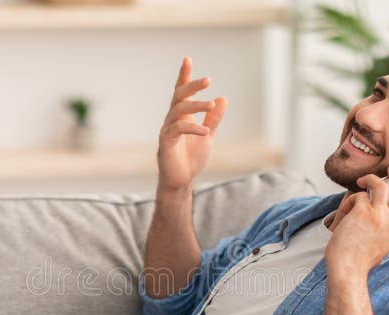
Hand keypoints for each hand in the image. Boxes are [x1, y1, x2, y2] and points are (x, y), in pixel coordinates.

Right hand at [157, 56, 227, 192]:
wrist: (181, 181)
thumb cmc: (191, 159)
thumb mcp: (208, 135)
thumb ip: (214, 118)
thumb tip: (223, 99)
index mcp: (181, 116)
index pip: (181, 92)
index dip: (184, 76)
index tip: (187, 59)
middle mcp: (172, 120)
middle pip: (178, 96)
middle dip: (191, 85)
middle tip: (207, 80)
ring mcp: (167, 131)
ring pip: (178, 110)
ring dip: (196, 106)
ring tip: (211, 104)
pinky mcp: (165, 143)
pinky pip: (178, 129)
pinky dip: (193, 128)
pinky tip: (206, 131)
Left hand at [325, 165, 388, 277]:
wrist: (348, 271)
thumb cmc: (358, 261)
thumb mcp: (380, 247)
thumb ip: (386, 230)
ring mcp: (379, 216)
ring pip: (381, 185)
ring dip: (371, 178)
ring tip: (362, 180)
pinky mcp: (363, 212)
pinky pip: (358, 196)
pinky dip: (349, 202)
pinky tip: (344, 213)